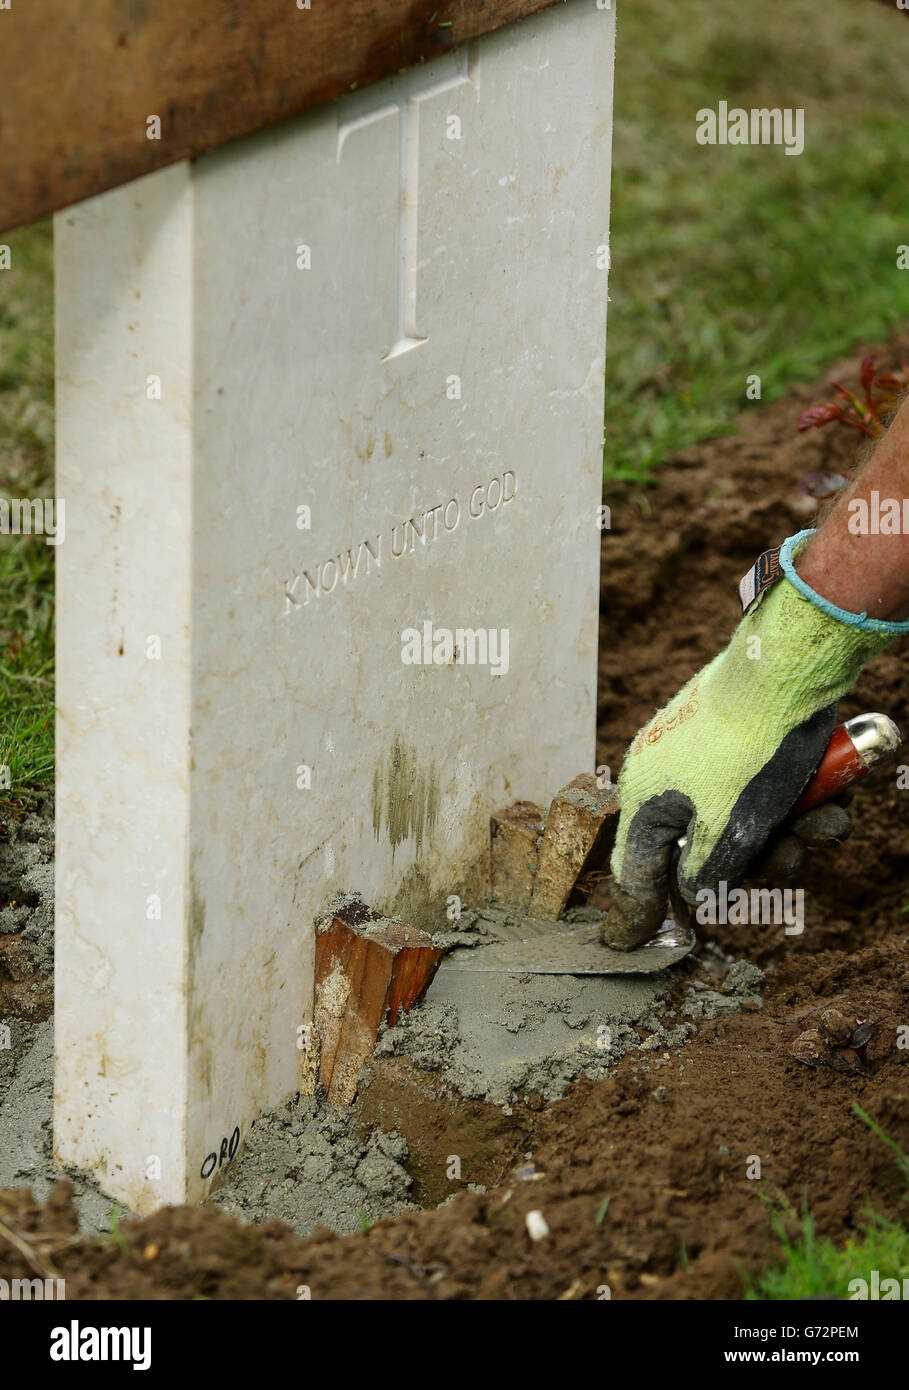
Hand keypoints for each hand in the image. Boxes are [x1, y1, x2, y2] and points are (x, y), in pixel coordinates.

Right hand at [602, 564, 888, 949]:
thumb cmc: (749, 749)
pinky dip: (798, 800)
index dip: (637, 912)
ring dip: (791, 833)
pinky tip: (830, 796)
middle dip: (758, 861)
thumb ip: (706, 876)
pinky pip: (763, 788)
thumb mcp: (730, 830)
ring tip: (822, 820)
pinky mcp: (739, 738)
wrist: (789, 667)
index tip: (624, 945)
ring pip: (744, 820)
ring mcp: (702, 754)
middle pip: (704, 849)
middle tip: (790, 857)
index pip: (634, 871)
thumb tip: (694, 900)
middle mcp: (666, 776)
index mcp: (646, 797)